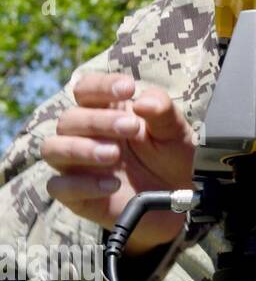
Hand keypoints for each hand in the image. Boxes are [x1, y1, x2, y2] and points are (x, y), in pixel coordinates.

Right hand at [41, 72, 196, 255]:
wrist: (178, 194)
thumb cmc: (171, 154)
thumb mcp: (175, 131)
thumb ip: (162, 112)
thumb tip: (144, 102)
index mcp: (106, 110)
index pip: (86, 89)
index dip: (100, 86)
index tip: (128, 89)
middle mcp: (84, 135)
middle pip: (69, 119)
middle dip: (98, 121)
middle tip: (131, 127)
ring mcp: (76, 164)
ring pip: (53, 148)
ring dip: (80, 148)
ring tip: (114, 154)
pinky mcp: (75, 194)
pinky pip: (59, 187)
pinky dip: (82, 185)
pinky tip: (112, 185)